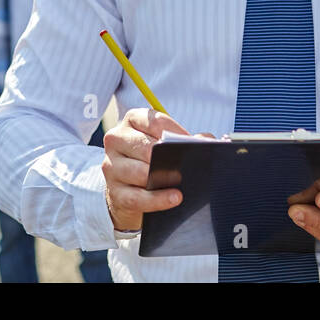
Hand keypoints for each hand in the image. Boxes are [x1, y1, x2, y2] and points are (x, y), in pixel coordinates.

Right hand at [101, 108, 187, 231]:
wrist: (129, 190)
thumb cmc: (150, 160)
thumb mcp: (164, 145)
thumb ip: (185, 139)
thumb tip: (206, 140)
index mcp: (132, 120)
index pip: (156, 121)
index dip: (176, 133)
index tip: (191, 143)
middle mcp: (117, 139)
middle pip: (145, 147)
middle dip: (166, 157)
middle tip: (185, 165)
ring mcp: (112, 166)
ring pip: (139, 172)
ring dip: (162, 179)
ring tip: (181, 182)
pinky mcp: (114, 191)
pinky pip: (137, 197)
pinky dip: (158, 199)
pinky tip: (174, 198)